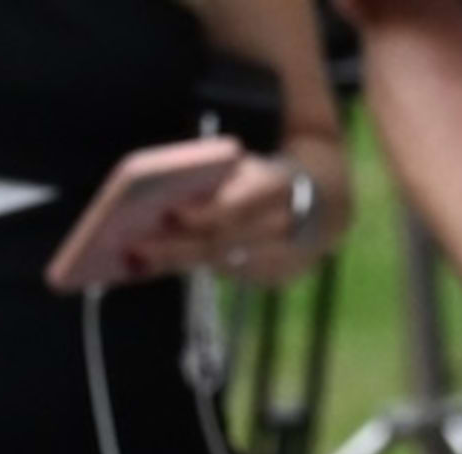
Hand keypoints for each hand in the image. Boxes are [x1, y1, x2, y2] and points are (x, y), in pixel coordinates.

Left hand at [126, 140, 348, 289]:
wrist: (326, 203)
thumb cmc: (265, 177)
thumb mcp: (246, 167)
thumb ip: (214, 176)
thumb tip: (161, 193)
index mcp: (280, 189)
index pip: (238, 206)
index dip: (206, 213)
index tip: (169, 214)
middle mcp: (288, 228)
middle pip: (225, 242)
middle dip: (178, 247)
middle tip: (135, 248)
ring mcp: (289, 259)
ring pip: (226, 263)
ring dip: (180, 262)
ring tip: (138, 260)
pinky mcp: (281, 278)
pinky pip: (234, 275)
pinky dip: (197, 268)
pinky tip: (164, 265)